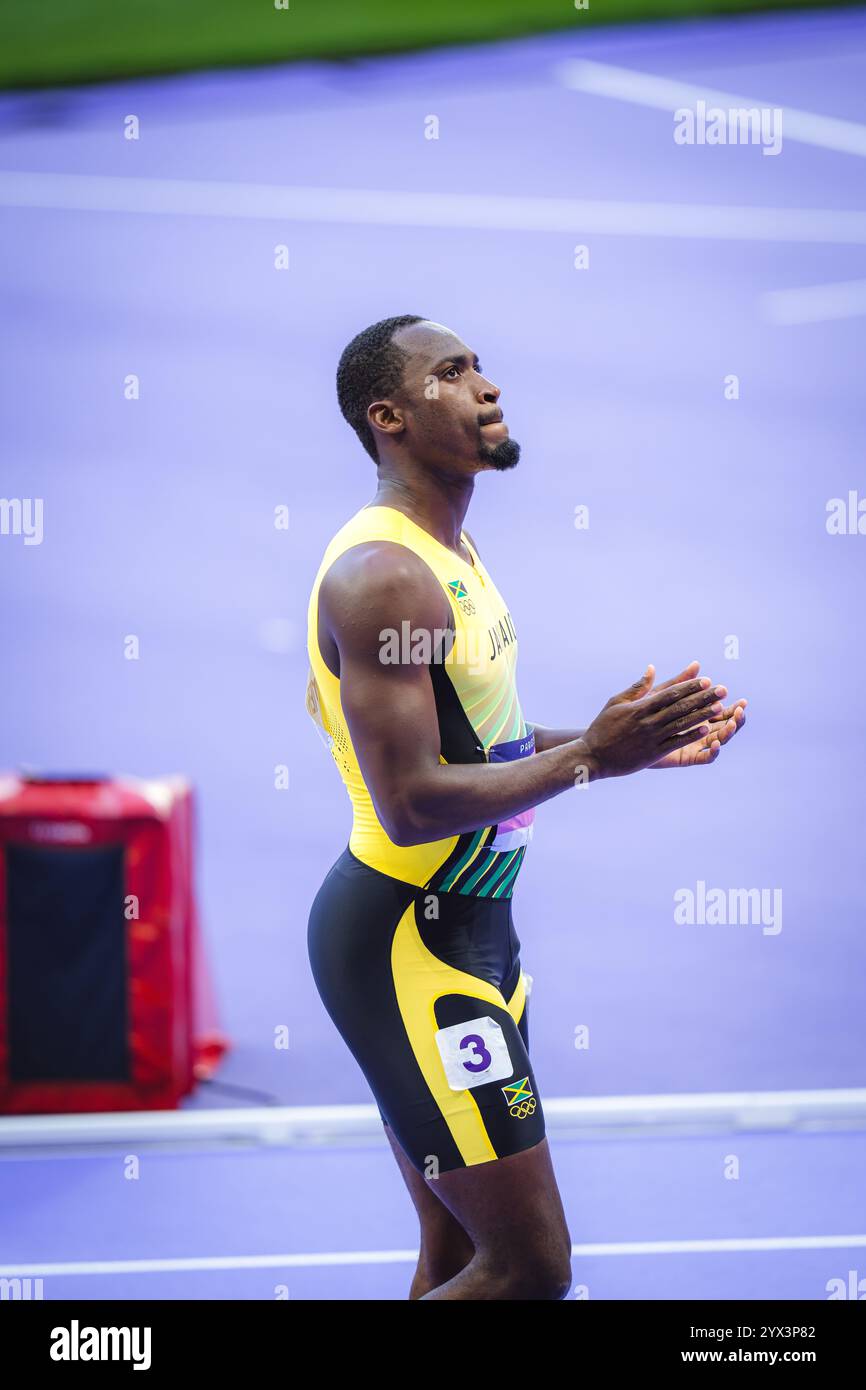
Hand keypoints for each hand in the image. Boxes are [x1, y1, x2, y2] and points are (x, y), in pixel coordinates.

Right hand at [581, 663, 730, 778]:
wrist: (592, 756)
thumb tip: (651, 669)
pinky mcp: (653, 754)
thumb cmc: (602, 727)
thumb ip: (637, 688)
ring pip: (682, 723)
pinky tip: (705, 729)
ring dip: (702, 715)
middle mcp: (648, 721)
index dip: (690, 686)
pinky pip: (676, 743)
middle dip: (703, 697)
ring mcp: (652, 738)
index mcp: (639, 708)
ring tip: (719, 707)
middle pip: (681, 706)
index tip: (706, 680)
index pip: (671, 694)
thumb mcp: (616, 702)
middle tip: (722, 690)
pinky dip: (691, 735)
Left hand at [645, 661, 746, 767]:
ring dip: (727, 732)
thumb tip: (696, 663)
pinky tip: (714, 743)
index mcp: (695, 717)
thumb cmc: (641, 716)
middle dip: (734, 718)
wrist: (625, 740)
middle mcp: (698, 731)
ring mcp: (693, 746)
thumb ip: (678, 683)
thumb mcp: (659, 697)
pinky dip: (711, 752)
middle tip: (741, 709)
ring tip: (733, 723)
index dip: (731, 706)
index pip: (719, 711)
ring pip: (718, 740)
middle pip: (723, 726)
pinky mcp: (685, 758)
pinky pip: (703, 758)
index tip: (741, 699)